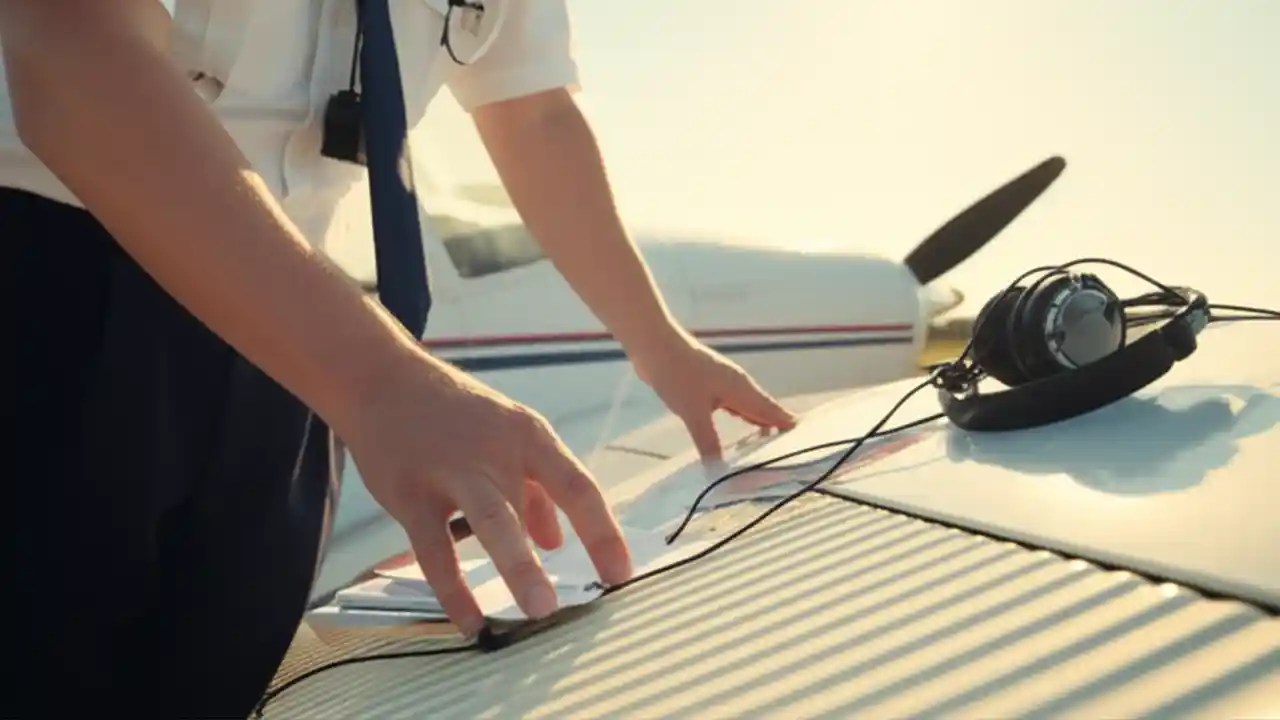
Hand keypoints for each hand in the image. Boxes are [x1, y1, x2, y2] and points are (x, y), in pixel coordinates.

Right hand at [337, 347, 632, 634]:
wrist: (381, 381)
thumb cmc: (456, 417)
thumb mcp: (506, 437)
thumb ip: (535, 490)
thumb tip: (556, 541)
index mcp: (529, 437)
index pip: (579, 485)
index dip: (604, 531)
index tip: (622, 573)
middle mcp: (498, 451)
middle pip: (545, 497)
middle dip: (579, 540)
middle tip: (600, 586)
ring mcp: (453, 471)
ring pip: (492, 521)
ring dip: (520, 565)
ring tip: (538, 610)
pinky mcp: (411, 493)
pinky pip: (435, 549)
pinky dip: (454, 590)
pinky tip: (471, 622)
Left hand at [631, 333, 798, 459]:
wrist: (655, 345)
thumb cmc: (677, 375)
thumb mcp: (694, 414)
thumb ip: (709, 443)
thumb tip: (719, 473)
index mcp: (742, 389)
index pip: (773, 412)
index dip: (789, 428)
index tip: (806, 446)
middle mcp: (738, 385)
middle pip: (764, 411)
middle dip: (776, 431)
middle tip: (788, 455)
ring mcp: (724, 383)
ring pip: (747, 408)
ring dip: (756, 425)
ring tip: (767, 448)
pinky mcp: (709, 384)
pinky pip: (732, 405)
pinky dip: (739, 418)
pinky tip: (738, 428)